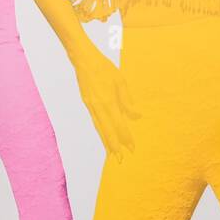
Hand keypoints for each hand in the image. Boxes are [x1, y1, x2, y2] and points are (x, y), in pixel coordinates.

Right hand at [72, 46, 139, 161]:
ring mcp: (90, 106)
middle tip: (121, 159)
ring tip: (112, 153)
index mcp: (108, 100)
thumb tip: (137, 117)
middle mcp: (98, 106)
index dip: (126, 137)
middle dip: (114, 145)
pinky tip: (104, 136)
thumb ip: (127, 101)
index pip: (119, 124)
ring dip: (106, 141)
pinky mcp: (87, 103)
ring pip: (99, 128)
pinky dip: (100, 131)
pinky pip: (95, 121)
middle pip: (107, 130)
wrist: (83, 60)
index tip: (132, 147)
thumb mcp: (121, 81)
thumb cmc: (104, 68)